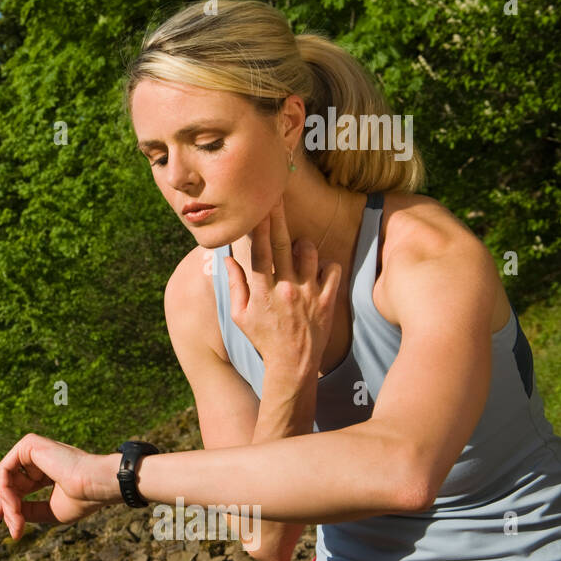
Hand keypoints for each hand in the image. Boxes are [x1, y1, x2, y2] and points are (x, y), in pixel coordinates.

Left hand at [0, 433, 105, 539]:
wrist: (96, 485)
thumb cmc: (82, 499)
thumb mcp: (49, 510)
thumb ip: (28, 511)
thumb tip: (5, 517)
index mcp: (47, 471)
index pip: (19, 487)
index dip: (7, 506)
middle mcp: (38, 458)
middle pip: (9, 484)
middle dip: (7, 509)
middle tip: (15, 531)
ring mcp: (33, 448)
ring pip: (5, 479)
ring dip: (8, 504)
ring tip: (18, 521)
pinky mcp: (28, 444)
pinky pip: (4, 470)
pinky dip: (5, 491)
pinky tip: (15, 506)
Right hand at [225, 194, 342, 374]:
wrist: (292, 364)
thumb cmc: (262, 338)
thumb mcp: (240, 316)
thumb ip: (235, 285)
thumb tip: (228, 259)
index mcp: (262, 291)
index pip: (259, 251)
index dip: (258, 227)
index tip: (257, 208)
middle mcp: (286, 288)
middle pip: (283, 244)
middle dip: (278, 218)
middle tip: (276, 197)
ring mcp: (309, 293)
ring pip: (310, 253)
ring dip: (304, 245)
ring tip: (298, 247)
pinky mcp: (327, 300)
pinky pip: (332, 270)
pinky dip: (326, 264)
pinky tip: (318, 268)